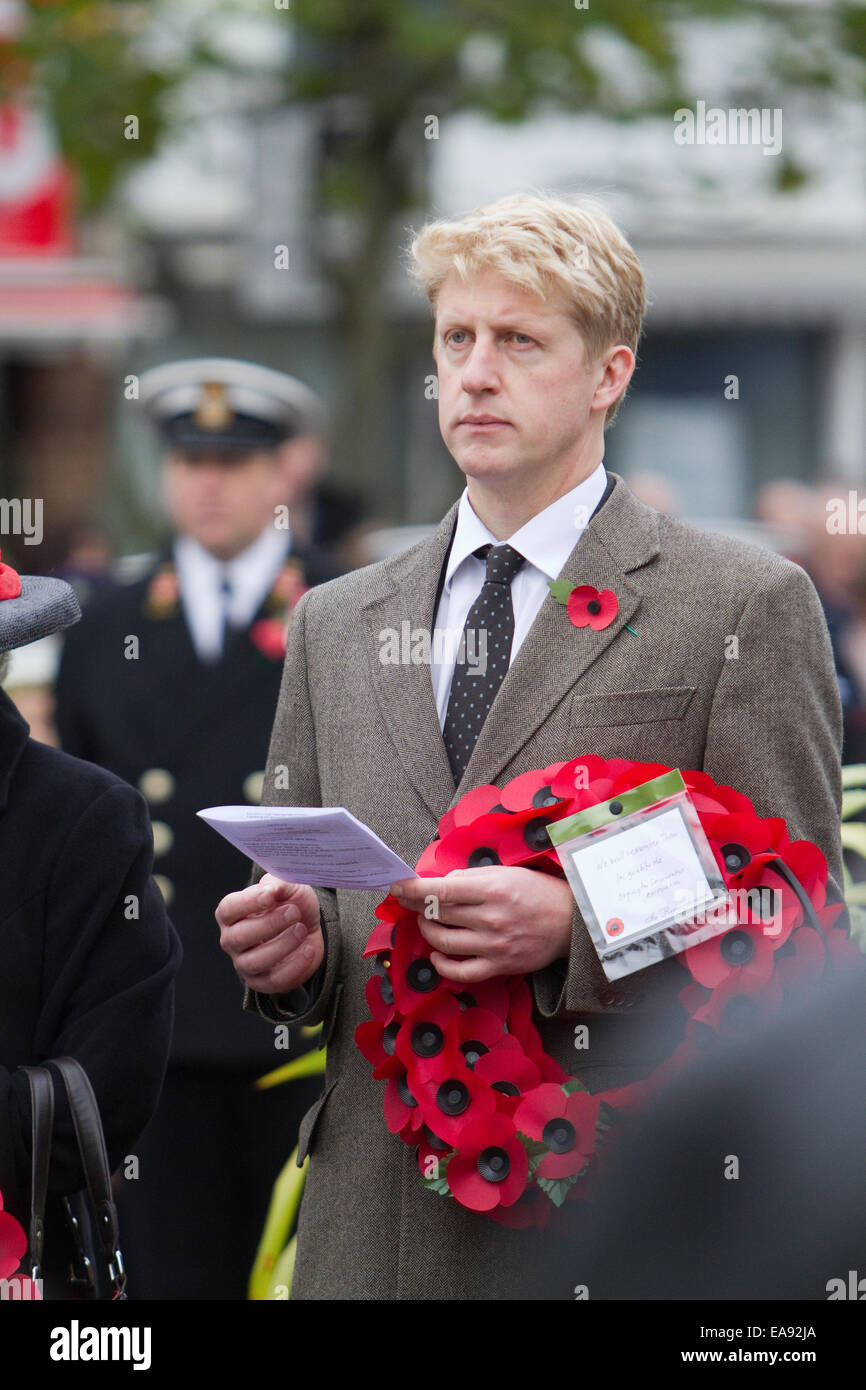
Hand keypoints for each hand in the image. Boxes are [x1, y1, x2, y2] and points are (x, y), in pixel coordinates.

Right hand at [216, 873, 323, 994]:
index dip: (248, 903)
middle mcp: (232, 940)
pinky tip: (308, 949)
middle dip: (270, 924)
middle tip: (294, 912)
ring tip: (302, 930)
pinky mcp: (263, 982)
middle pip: (239, 937)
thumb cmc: (290, 903)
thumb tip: (274, 889)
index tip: (270, 895)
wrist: (308, 926)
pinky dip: (294, 965)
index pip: (228, 910)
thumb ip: (279, 884)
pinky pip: (274, 980)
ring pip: (255, 961)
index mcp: (230, 914)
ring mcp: (245, 964)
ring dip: (282, 945)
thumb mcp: (288, 887)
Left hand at [390, 867, 573, 984]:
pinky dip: (443, 965)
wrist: (571, 921)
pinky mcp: (500, 966)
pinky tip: (438, 954)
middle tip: (410, 902)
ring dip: (427, 932)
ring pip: (444, 943)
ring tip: (427, 923)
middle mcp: (490, 918)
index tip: (397, 886)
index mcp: (491, 890)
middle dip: (417, 907)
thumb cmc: (537, 892)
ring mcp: (494, 945)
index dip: (413, 889)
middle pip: (438, 915)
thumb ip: (471, 878)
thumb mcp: (505, 873)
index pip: (440, 890)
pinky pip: (462, 972)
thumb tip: (440, 884)